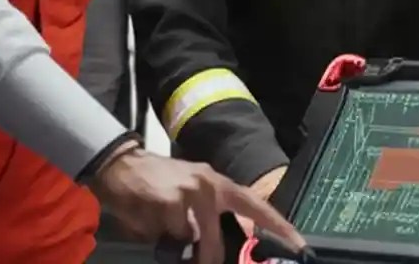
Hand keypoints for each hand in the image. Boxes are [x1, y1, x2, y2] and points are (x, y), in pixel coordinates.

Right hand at [89, 147, 303, 263]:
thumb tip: (210, 247)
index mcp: (216, 183)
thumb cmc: (154, 183)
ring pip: (191, 241)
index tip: (299, 245)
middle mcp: (208, 185)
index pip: (255, 205)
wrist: (119, 165)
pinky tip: (146, 217)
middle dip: (204, 258)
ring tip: (159, 226)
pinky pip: (168, 237)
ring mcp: (190, 193)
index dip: (279, 226)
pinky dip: (155, 236)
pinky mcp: (170, 203)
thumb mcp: (187, 191)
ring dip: (175, 243)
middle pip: (216, 240)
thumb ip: (204, 217)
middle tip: (197, 260)